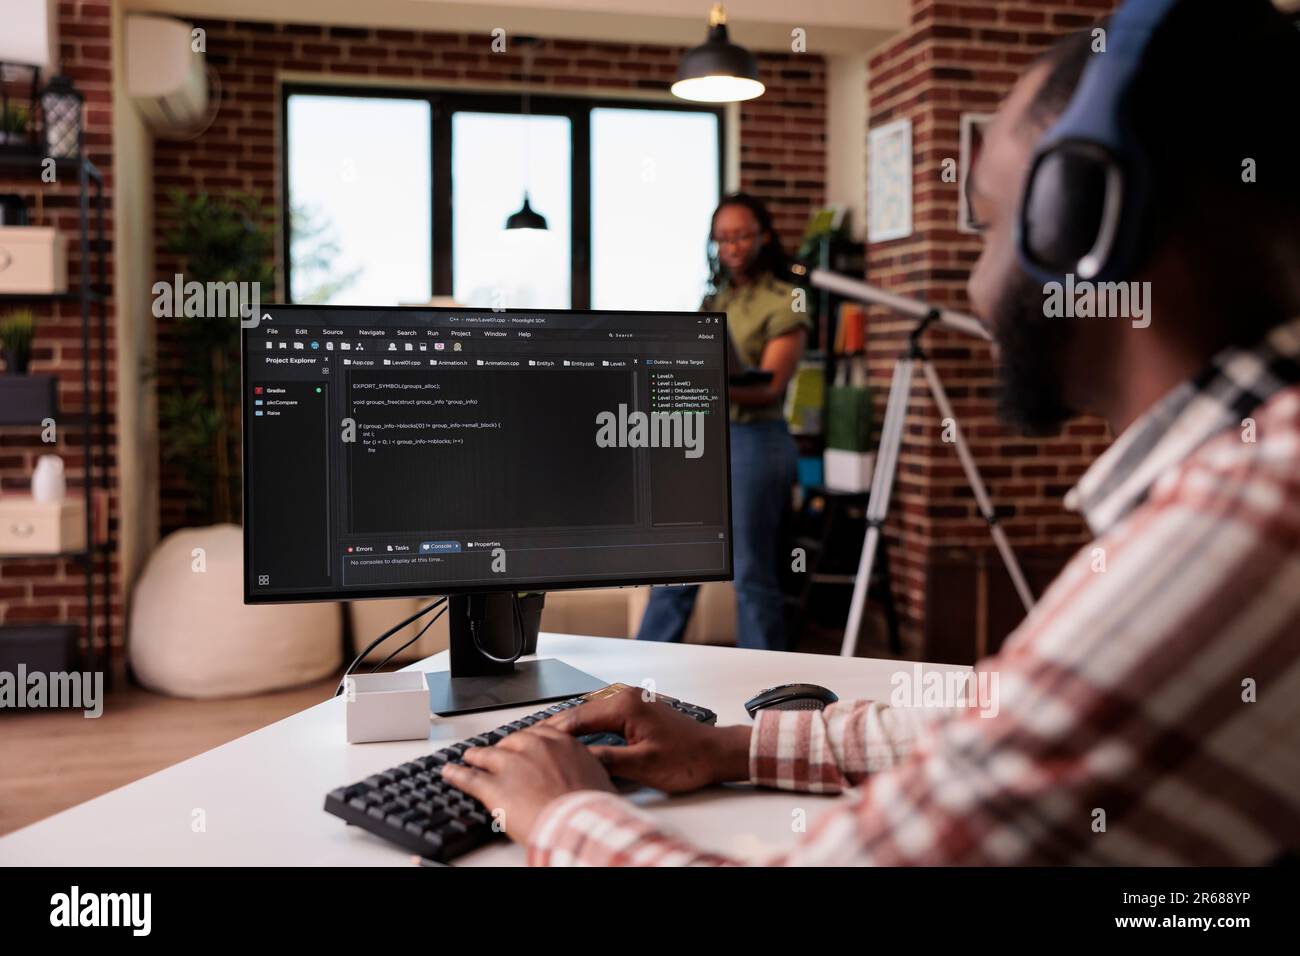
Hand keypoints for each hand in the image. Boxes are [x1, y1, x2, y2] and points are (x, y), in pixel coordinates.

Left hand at [442, 726, 615, 843]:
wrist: (580, 822)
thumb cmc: (591, 805)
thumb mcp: (595, 777)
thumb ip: (581, 768)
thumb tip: (583, 775)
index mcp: (560, 743)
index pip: (536, 734)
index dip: (524, 742)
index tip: (520, 745)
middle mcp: (533, 748)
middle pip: (509, 742)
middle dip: (501, 749)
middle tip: (496, 755)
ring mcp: (511, 765)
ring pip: (486, 756)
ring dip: (475, 757)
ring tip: (467, 758)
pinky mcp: (494, 787)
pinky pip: (469, 778)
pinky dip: (457, 775)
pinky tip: (449, 773)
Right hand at [542, 688, 752, 793]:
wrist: (715, 753)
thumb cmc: (687, 758)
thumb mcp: (642, 765)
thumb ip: (607, 760)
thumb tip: (577, 760)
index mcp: (626, 706)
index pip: (578, 719)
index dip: (553, 733)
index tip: (533, 742)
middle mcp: (627, 698)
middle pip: (580, 713)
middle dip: (556, 728)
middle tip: (531, 741)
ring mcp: (632, 702)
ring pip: (590, 714)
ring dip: (570, 727)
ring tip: (547, 742)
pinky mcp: (637, 710)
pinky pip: (603, 717)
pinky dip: (586, 727)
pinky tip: (576, 739)